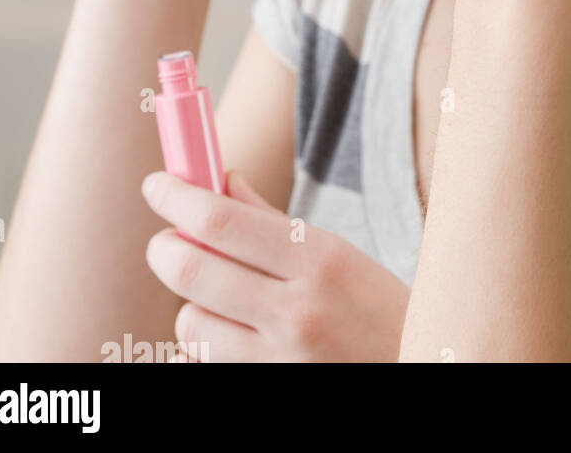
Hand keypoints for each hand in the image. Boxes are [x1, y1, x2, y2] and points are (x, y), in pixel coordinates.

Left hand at [142, 170, 408, 361]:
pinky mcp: (264, 388)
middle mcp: (297, 310)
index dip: (178, 197)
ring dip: (190, 302)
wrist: (412, 365)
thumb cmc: (375, 307)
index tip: (158, 184)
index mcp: (320, 258)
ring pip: (189, 322)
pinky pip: (203, 360)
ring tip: (217, 295)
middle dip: (164, 247)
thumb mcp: (338, 254)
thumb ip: (272, 221)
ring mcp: (278, 359)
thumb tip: (221, 182)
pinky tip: (226, 329)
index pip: (223, 220)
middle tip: (165, 237)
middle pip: (192, 269)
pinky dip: (202, 341)